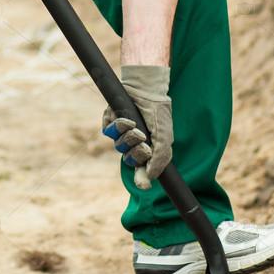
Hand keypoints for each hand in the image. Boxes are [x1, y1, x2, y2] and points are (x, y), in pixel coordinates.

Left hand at [102, 65, 172, 189]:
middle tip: (144, 145)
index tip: (144, 185)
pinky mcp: (110, 121)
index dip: (141, 177)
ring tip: (137, 129)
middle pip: (129, 160)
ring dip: (128, 139)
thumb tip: (150, 177)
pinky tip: (128, 120)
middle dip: (136, 155)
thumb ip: (160, 158)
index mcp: (147, 148)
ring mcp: (121, 132)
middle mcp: (133, 143)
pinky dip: (118, 127)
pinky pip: (109, 131)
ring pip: (118, 146)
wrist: (147, 89)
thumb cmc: (158, 111)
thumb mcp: (165, 136)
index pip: (141, 168)